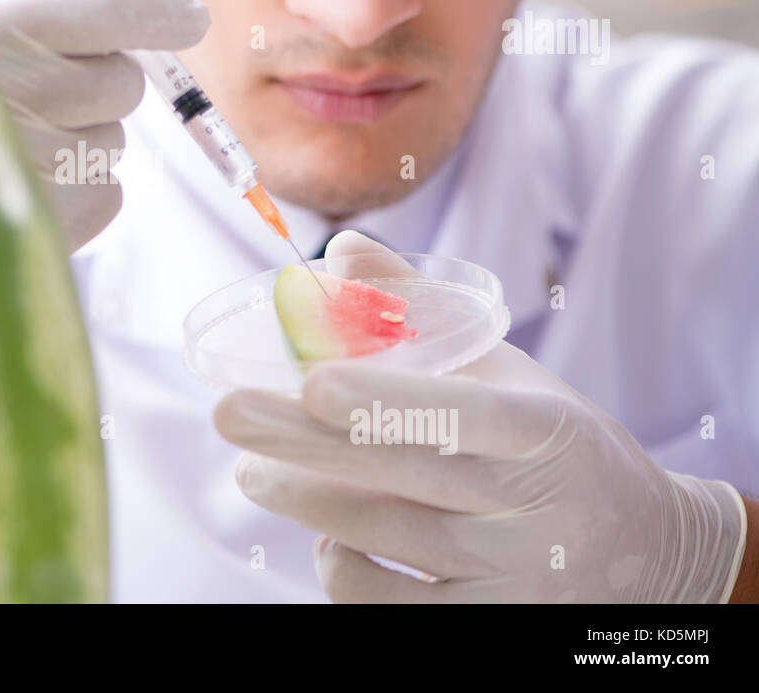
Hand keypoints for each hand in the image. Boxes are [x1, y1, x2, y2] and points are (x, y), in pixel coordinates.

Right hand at [0, 0, 209, 251]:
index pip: (111, 14)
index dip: (159, 15)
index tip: (190, 17)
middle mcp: (22, 92)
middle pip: (122, 83)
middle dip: (91, 88)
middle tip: (26, 99)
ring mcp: (40, 166)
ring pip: (115, 143)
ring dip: (78, 144)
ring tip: (9, 150)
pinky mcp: (51, 228)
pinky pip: (109, 197)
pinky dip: (78, 198)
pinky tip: (23, 193)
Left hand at [214, 230, 747, 601]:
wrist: (647, 554)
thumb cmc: (557, 446)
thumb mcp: (511, 374)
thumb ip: (423, 311)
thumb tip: (342, 252)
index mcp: (547, 430)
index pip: (463, 415)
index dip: (386, 400)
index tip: (312, 382)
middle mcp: (535, 507)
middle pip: (400, 473)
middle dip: (301, 442)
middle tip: (230, 415)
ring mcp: (513, 575)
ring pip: (383, 538)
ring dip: (302, 499)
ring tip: (253, 472)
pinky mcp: (492, 624)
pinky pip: (389, 603)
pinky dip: (342, 565)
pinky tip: (326, 535)